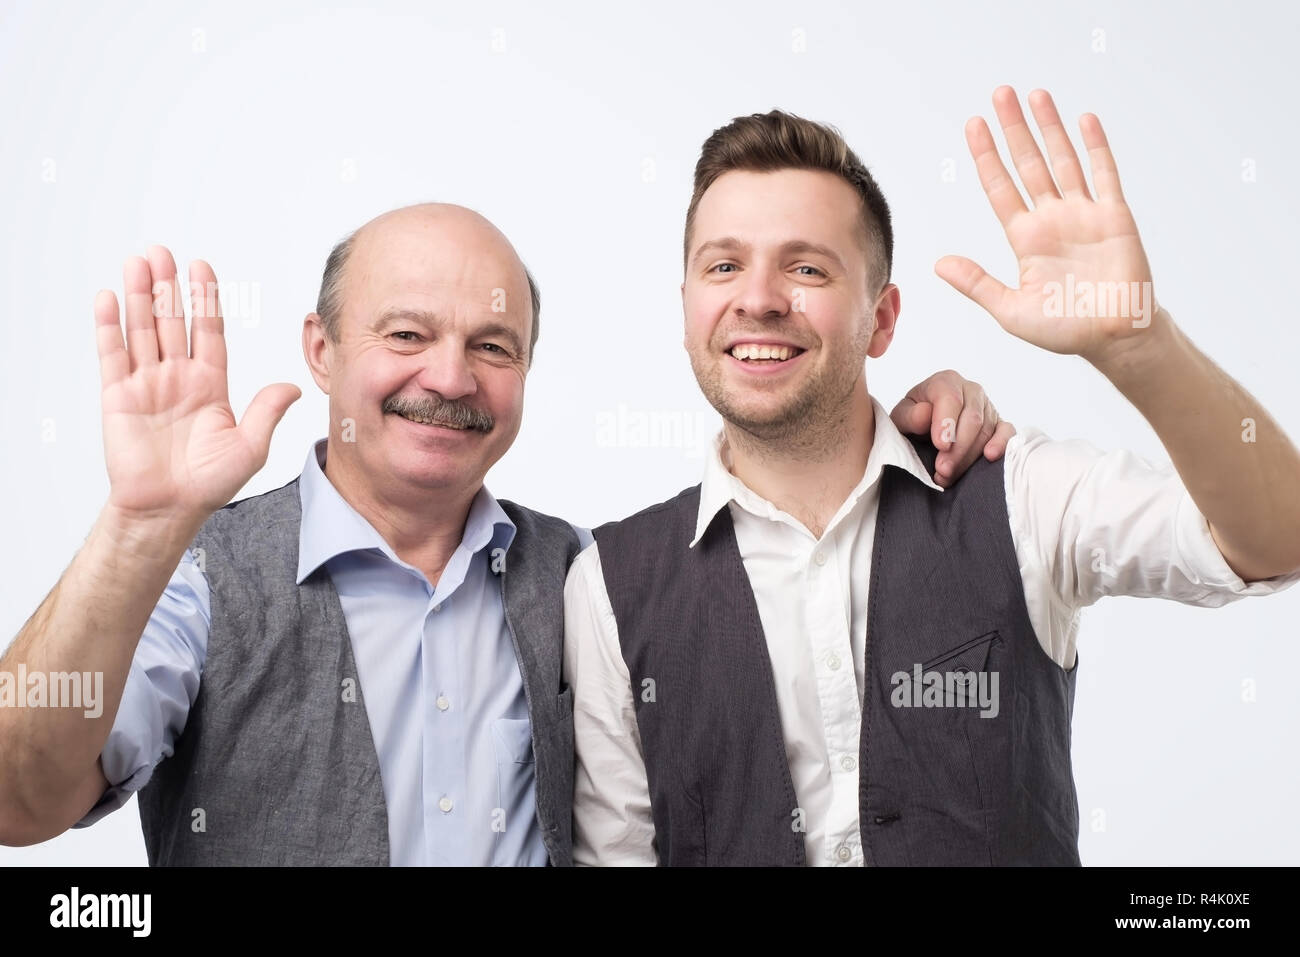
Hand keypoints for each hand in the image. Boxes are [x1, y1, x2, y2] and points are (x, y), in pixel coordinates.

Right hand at [95, 246, 300, 522]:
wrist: (169, 509)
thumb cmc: (209, 484)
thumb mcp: (250, 447)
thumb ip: (266, 412)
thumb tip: (292, 386)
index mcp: (210, 383)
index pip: (207, 330)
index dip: (203, 299)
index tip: (201, 268)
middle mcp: (178, 377)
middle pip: (171, 321)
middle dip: (167, 286)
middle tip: (162, 251)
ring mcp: (147, 384)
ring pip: (142, 329)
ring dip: (139, 295)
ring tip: (137, 262)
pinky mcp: (118, 396)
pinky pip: (113, 354)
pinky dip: (110, 326)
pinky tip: (110, 298)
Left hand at [890, 370, 1015, 487]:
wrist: (925, 430)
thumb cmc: (913, 421)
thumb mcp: (901, 417)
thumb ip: (909, 416)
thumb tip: (925, 414)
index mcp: (945, 382)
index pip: (950, 398)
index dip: (946, 422)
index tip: (940, 445)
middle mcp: (971, 390)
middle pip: (971, 418)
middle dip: (957, 448)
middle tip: (942, 470)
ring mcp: (988, 407)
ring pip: (986, 431)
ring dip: (969, 456)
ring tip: (948, 475)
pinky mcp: (1000, 424)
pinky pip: (1007, 432)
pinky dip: (1001, 444)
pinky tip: (990, 457)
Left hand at [936, 87, 1159, 367]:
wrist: (1113, 339)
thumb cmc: (1064, 329)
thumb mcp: (1010, 310)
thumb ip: (976, 283)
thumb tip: (938, 263)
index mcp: (1026, 239)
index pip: (1000, 187)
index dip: (986, 156)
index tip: (974, 126)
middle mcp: (1052, 219)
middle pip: (1028, 163)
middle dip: (1014, 129)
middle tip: (1000, 94)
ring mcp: (1084, 214)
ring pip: (1063, 160)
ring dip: (1049, 127)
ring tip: (1035, 95)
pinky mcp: (1115, 217)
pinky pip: (1104, 174)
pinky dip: (1095, 147)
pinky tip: (1083, 120)